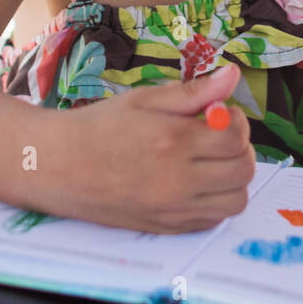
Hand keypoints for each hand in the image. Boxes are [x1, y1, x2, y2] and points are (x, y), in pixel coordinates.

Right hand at [52, 61, 255, 233]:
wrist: (59, 166)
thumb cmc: (100, 127)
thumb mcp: (145, 99)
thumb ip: (194, 92)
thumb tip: (232, 75)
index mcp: (173, 142)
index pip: (236, 137)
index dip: (236, 120)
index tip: (220, 113)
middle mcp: (178, 181)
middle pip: (243, 171)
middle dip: (240, 148)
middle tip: (219, 135)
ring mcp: (173, 210)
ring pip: (235, 201)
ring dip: (233, 178)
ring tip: (210, 160)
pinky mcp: (166, 228)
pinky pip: (212, 220)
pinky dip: (214, 201)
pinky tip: (195, 181)